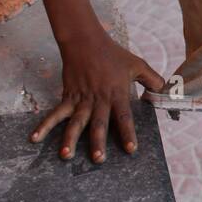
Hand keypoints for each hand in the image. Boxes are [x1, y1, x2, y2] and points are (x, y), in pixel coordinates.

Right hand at [28, 30, 166, 162]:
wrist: (85, 41)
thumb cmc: (113, 54)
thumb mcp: (137, 64)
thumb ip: (152, 79)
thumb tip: (165, 91)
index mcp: (117, 94)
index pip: (123, 117)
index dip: (127, 133)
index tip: (131, 149)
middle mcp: (99, 99)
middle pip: (98, 123)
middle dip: (97, 142)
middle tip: (98, 160)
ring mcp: (81, 99)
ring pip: (75, 122)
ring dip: (70, 139)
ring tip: (66, 156)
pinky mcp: (67, 96)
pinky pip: (55, 113)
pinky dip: (44, 125)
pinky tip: (35, 138)